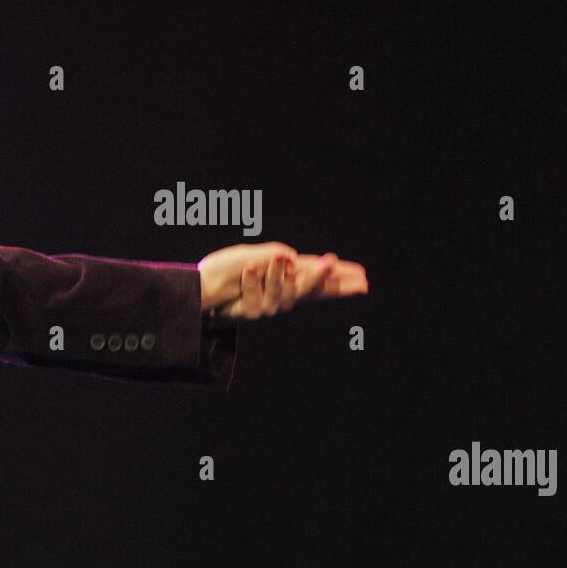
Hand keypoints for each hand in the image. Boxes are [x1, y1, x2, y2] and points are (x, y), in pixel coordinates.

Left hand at [197, 242, 368, 320]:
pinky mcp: (249, 311)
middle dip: (319, 277)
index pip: (321, 283)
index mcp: (291, 281)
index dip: (342, 284)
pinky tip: (251, 267)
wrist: (203, 288)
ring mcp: (268, 306)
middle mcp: (283, 296)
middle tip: (330, 262)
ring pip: (282, 292)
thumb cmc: (232, 270)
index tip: (363, 281)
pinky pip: (254, 293)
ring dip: (281, 273)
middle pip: (308, 290)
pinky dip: (252, 279)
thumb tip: (295, 259)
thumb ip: (278, 258)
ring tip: (281, 257)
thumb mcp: (259, 256)